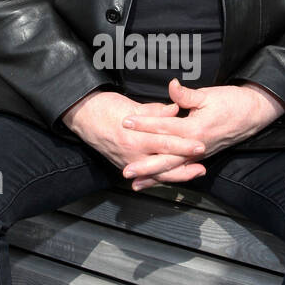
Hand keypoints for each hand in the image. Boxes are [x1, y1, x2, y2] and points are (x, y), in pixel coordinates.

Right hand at [61, 89, 208, 187]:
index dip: (184, 144)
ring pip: (157, 174)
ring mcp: (127, 162)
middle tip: (202, 166)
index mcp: (135, 137)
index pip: (165, 143)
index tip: (200, 144)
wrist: (82, 116)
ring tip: (194, 173)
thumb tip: (175, 110)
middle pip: (164, 163)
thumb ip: (155, 111)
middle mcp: (131, 153)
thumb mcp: (131, 105)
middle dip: (184, 166)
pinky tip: (173, 178)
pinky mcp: (124, 165)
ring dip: (177, 175)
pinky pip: (146, 175)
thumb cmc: (105, 107)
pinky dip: (160, 178)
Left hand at [118, 77, 284, 189]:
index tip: (126, 123)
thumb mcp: (209, 95)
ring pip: (174, 168)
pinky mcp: (202, 155)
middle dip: (145, 165)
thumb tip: (171, 85)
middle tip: (126, 170)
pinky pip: (182, 168)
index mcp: (196, 129)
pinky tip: (155, 180)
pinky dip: (168, 175)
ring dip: (154, 176)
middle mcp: (197, 146)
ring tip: (136, 183)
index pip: (165, 127)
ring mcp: (200, 153)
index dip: (144, 124)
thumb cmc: (232, 102)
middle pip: (167, 158)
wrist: (254, 113)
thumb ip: (186, 95)